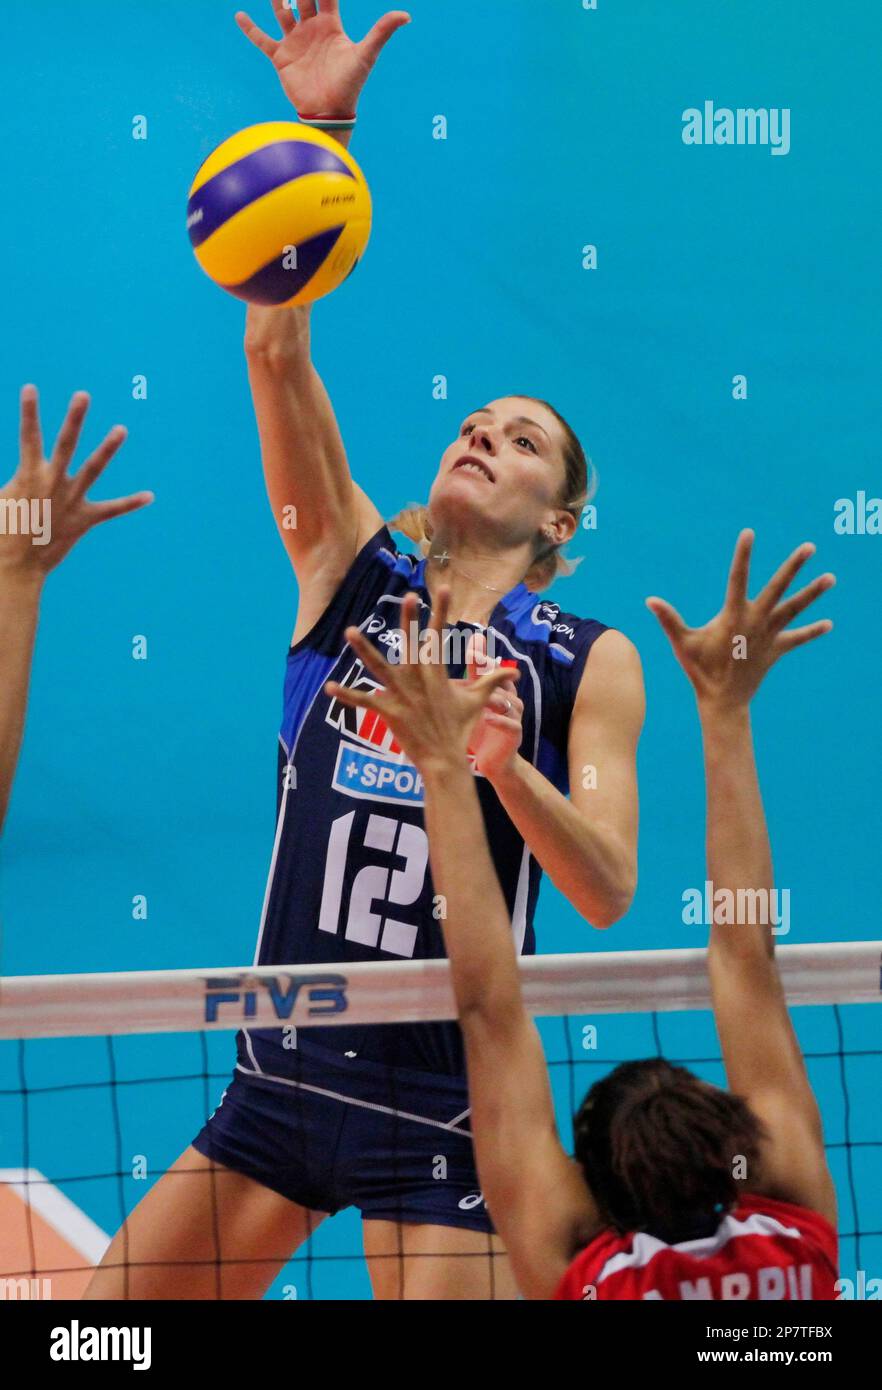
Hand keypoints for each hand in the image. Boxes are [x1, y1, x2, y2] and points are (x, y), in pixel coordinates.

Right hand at [0, 385, 151, 579]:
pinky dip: (130, 503)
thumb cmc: (0, 532)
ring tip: (121, 429)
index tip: (31, 388)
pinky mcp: (84, 520)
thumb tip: (12, 478)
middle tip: (83, 395)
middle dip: (74, 418)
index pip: (27, 436)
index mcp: (28, 475)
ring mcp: (71, 500)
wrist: (16, 566)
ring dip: (107, 448)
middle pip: (65, 443)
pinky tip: (150, 496)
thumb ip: (8, 483)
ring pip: (93, 468)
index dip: (29, 412)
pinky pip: (111, 510)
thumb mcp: (0, 499)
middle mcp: (53, 483)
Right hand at [236, 0, 410, 117]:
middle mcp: (311, 29)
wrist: (329, 112)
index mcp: (331, 25)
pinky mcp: (281, 57)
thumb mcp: (366, 55)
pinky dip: (250, 29)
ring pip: (281, 12)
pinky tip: (240, 15)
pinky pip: (262, 39)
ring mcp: (295, 41)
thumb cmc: (350, 84)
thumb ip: (382, 32)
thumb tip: (406, 15)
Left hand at [324, 589, 517, 775]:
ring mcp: (402, 694)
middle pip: (412, 643)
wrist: (446, 760)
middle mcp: (419, 679)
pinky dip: (347, 695)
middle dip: (410, 618)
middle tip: (408, 595)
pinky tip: (329, 687)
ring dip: (364, 649)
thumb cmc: (460, 729)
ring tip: (350, 630)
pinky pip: (364, 701)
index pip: (439, 635)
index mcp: (437, 673)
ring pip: (379, 666)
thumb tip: (515, 672)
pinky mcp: (389, 712)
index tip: (442, 589)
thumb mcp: (478, 702)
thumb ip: (492, 681)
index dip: (440, 611)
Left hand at [464, 630, 523, 781]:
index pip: (491, 669)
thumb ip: (460, 684)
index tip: (472, 645)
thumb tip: (440, 662)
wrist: (495, 762)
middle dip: (493, 671)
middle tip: (479, 664)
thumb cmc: (480, 729)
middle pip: (505, 681)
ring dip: (497, 697)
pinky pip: (512, 725)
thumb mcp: (469, 706)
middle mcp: (509, 700)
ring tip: (485, 695)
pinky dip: (500, 722)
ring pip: (511, 701)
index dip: (484, 658)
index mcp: (498, 691)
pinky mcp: (514, 736)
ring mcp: (514, 717)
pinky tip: (488, 719)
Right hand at [646, 529, 834, 710]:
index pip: (738, 577)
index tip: (749, 533)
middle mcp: (756, 621)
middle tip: (810, 546)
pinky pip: (797, 639)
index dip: (743, 554)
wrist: (723, 700)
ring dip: (813, 593)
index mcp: (733, 615)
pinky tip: (829, 624)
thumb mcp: (682, 643)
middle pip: (779, 588)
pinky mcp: (776, 650)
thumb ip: (668, 619)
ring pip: (795, 609)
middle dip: (794, 566)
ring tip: (832, 577)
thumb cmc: (700, 670)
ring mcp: (769, 636)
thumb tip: (650, 600)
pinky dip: (812, 631)